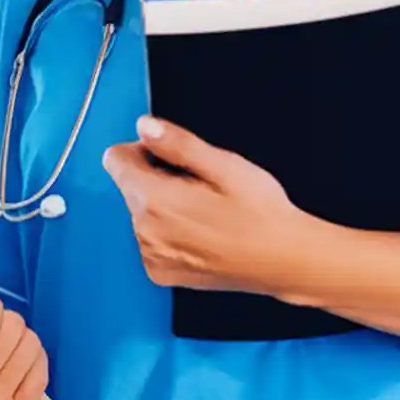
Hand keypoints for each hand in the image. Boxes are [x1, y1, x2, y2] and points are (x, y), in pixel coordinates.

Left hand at [101, 116, 305, 291]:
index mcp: (154, 199)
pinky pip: (150, 241)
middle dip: (156, 178)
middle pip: (130, 186)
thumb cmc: (260, 212)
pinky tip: (201, 234)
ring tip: (206, 212)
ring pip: (140, 214)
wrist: (284, 260)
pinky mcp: (161, 273)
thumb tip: (144, 126)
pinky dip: (168, 233)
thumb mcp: (224, 165)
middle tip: (201, 187)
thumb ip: (177, 144)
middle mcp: (144, 230)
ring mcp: (151, 255)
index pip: (115, 160)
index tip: (173, 157)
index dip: (143, 149)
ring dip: (163, 207)